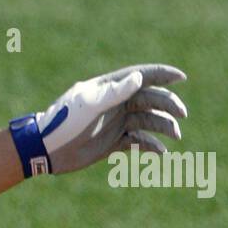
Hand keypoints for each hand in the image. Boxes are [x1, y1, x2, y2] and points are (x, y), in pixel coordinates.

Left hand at [31, 64, 187, 174]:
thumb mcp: (89, 105)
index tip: (181, 77)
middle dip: (169, 105)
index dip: (162, 75)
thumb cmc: (64, 122)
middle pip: (151, 99)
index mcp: (110, 89)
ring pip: (149, 121)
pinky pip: (139, 142)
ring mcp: (117, 123)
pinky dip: (152, 146)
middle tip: (182, 115)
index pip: (141, 76)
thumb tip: (139, 77)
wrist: (45, 149)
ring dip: (164, 127)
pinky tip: (161, 153)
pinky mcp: (114, 143)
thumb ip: (114, 93)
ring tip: (175, 136)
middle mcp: (117, 104)